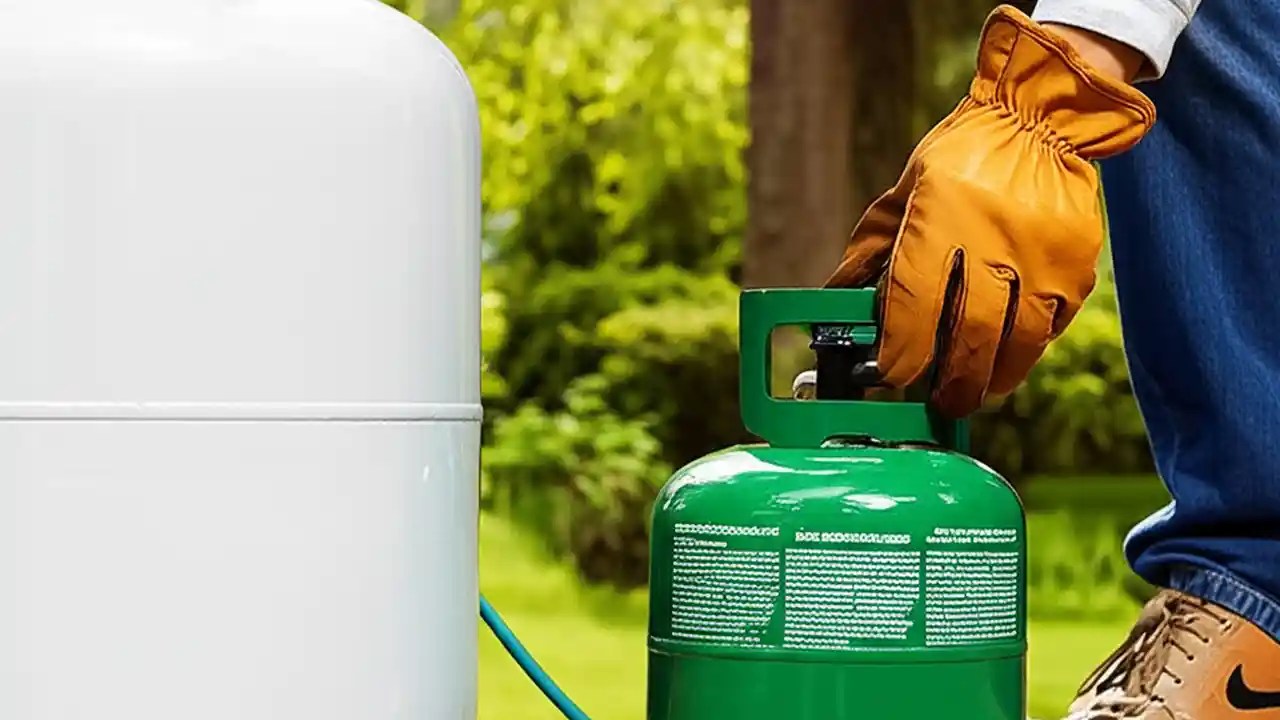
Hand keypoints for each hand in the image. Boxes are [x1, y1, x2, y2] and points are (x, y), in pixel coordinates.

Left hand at [823, 5, 1155, 417]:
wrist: (1039, 117)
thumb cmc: (961, 154)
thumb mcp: (904, 191)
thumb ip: (872, 248)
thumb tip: (839, 296)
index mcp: (940, 222)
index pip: (915, 306)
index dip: (903, 352)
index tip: (894, 375)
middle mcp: (992, 243)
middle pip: (970, 335)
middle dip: (952, 382)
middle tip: (942, 403)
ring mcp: (1040, 256)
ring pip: (1019, 341)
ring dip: (996, 376)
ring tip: (978, 392)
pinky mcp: (1076, 263)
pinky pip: (1054, 323)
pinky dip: (1031, 345)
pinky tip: (1014, 353)